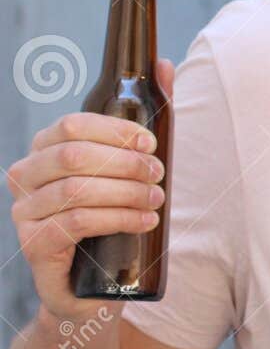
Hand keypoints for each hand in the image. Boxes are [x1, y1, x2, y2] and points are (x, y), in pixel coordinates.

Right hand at [5, 58, 172, 323]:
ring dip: (126, 192)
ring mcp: (24, 212)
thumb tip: (165, 64)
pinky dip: (117, 219)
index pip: (72, 124)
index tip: (152, 141)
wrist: (93, 284)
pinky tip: (143, 221)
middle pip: (75, 156)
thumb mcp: (132, 165)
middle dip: (126, 163)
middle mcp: (27, 176)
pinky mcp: (34, 245)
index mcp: (46, 148)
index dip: (115, 130)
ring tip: (157, 200)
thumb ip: (146, 115)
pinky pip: (75, 223)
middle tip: (159, 175)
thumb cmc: (113, 214)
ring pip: (77, 190)